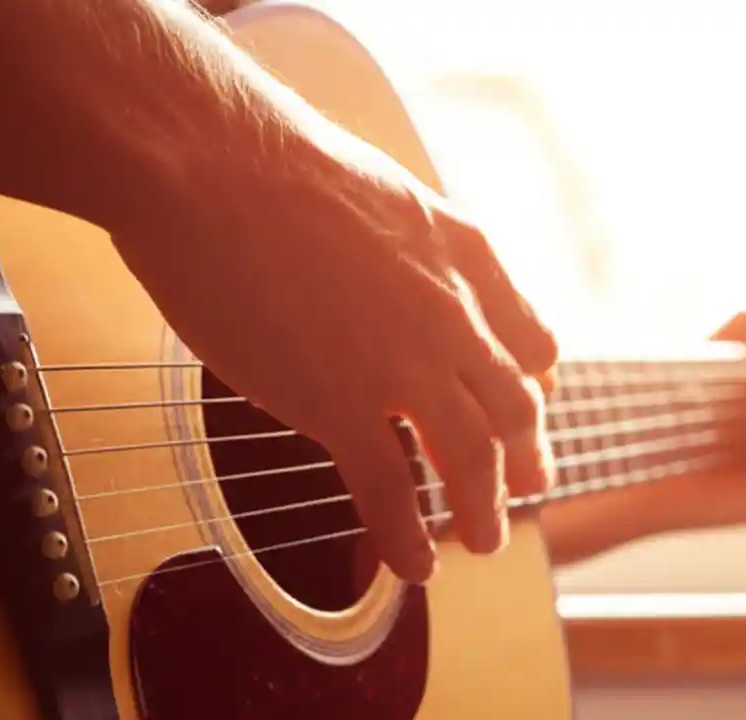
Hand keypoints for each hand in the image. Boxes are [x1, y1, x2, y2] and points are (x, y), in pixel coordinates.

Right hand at [118, 125, 557, 582]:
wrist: (212, 164)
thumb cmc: (267, 163)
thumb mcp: (377, 189)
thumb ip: (405, 242)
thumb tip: (385, 270)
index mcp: (463, 251)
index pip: (530, 335)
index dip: (532, 381)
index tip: (529, 404)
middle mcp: (452, 313)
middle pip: (513, 408)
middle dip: (525, 458)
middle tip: (526, 487)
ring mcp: (403, 365)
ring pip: (471, 460)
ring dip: (482, 510)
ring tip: (482, 542)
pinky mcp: (341, 406)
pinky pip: (392, 493)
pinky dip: (407, 539)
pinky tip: (412, 565)